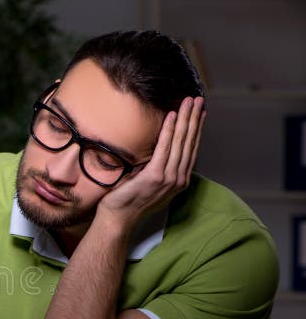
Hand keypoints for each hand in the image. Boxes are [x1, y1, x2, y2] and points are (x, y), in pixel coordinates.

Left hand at [97, 96, 205, 230]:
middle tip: (198, 100)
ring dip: (186, 120)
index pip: (190, 149)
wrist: (118, 218)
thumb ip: (158, 167)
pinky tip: (172, 116)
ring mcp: (168, 178)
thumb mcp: (149, 182)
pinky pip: (164, 148)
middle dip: (194, 119)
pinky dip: (169, 131)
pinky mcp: (155, 176)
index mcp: (178, 180)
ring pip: (180, 142)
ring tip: (190, 102)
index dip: (196, 129)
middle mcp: (178, 179)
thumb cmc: (129, 200)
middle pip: (189, 143)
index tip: (200, 113)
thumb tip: (156, 149)